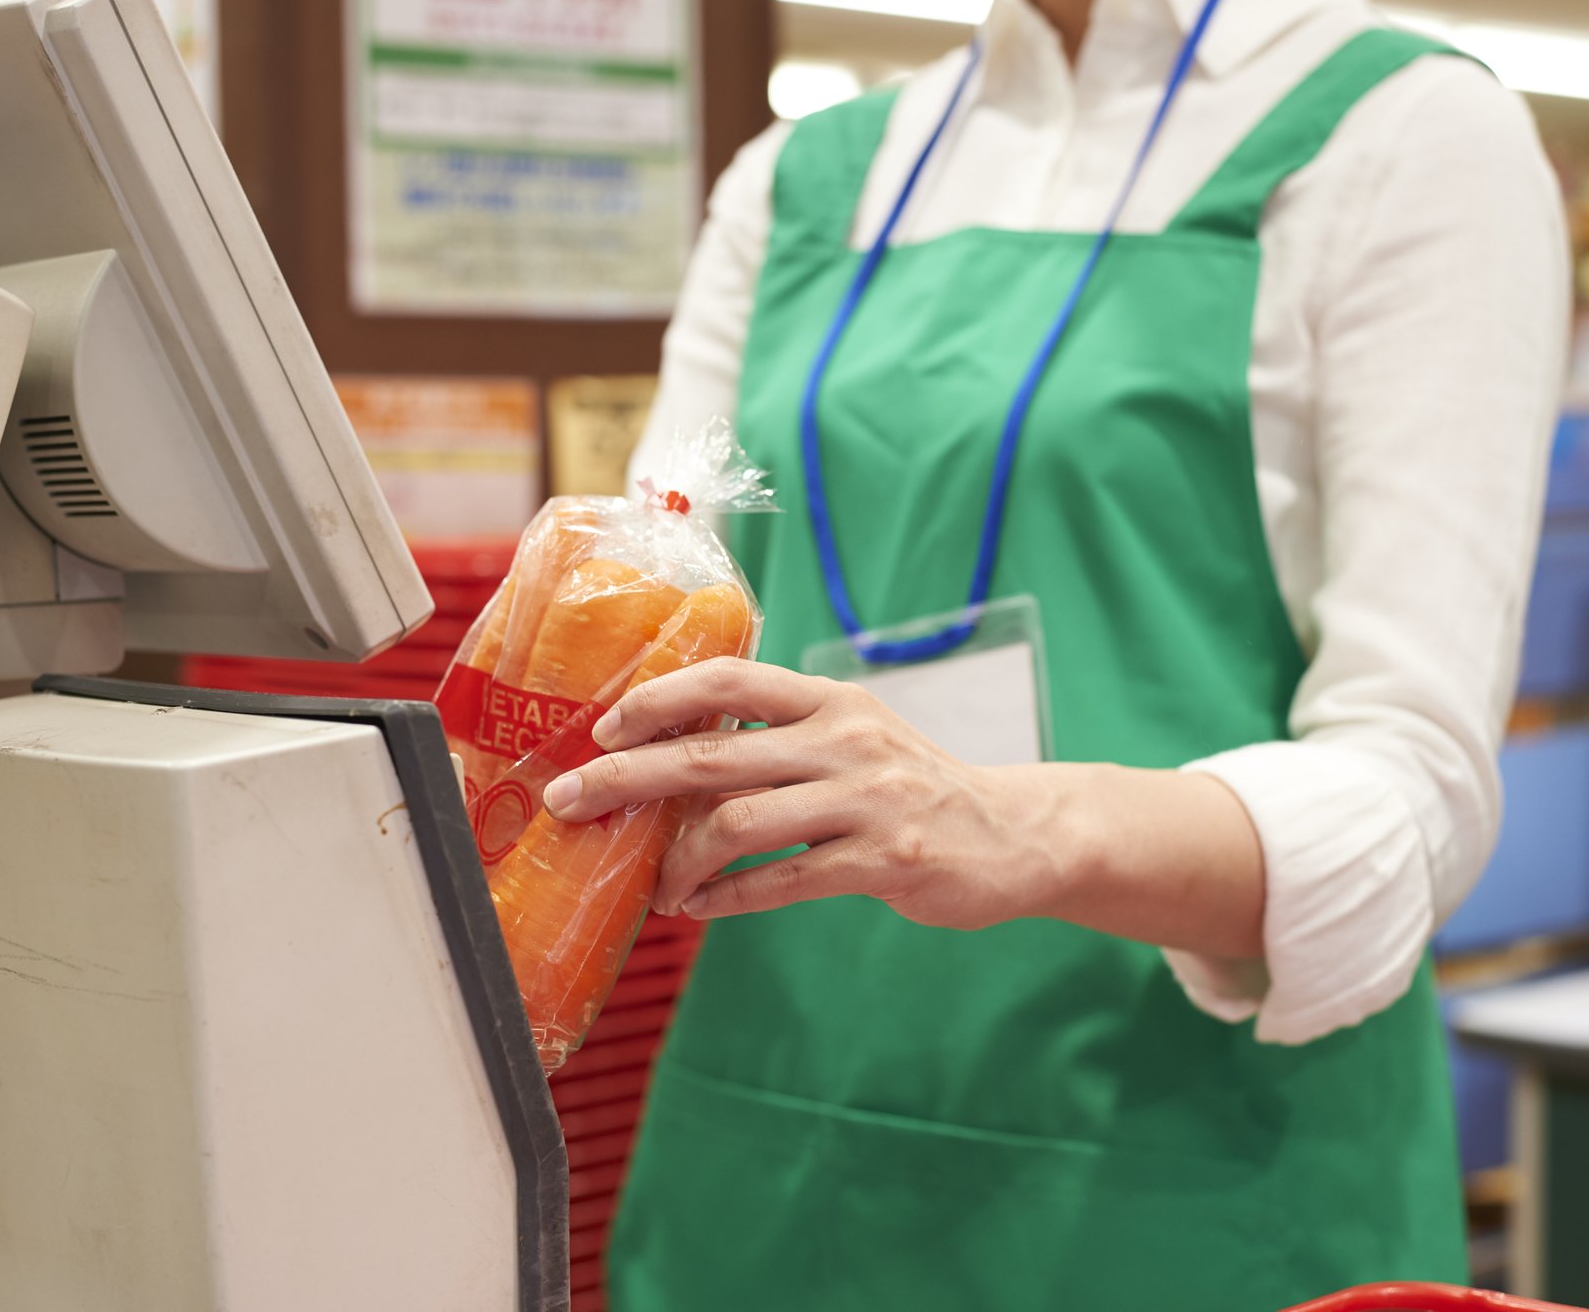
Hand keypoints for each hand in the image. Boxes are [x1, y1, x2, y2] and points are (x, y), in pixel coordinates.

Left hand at [540, 657, 1081, 927]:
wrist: (1015, 835)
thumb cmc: (912, 788)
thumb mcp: (853, 739)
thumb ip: (780, 741)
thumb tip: (671, 758)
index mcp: (830, 702)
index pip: (729, 681)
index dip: (658, 699)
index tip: (603, 727)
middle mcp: (846, 740)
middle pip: (712, 756)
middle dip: (628, 777)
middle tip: (572, 799)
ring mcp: (869, 800)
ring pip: (740, 823)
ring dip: (679, 858)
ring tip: (656, 884)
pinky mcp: (886, 860)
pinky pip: (783, 880)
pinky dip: (728, 897)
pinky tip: (700, 908)